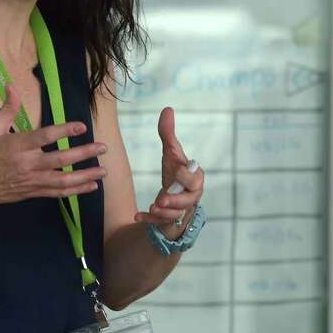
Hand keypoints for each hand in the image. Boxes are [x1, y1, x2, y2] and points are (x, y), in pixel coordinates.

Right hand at [0, 84, 107, 209]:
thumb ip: (7, 109)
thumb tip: (11, 86)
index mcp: (17, 146)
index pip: (44, 137)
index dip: (64, 131)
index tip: (81, 126)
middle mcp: (28, 164)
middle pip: (60, 159)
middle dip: (84, 153)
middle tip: (103, 147)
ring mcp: (33, 180)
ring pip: (64, 179)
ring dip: (85, 175)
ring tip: (103, 170)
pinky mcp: (35, 192)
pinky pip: (59, 192)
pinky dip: (77, 190)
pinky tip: (92, 186)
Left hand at [134, 107, 204, 232]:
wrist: (172, 199)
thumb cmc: (175, 174)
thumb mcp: (171, 154)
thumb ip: (168, 134)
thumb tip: (167, 108)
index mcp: (195, 179)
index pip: (194, 178)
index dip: (185, 175)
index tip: (175, 171)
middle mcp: (191, 196)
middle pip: (189, 200)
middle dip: (176, 199)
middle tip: (161, 198)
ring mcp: (181, 211)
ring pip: (176, 215)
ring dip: (163, 212)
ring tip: (153, 206)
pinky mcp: (169, 221)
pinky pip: (161, 224)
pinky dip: (150, 220)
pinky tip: (137, 215)